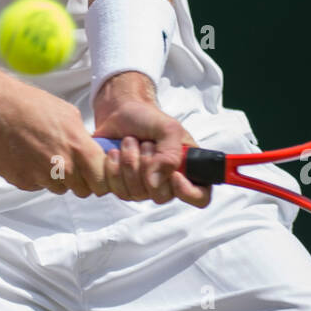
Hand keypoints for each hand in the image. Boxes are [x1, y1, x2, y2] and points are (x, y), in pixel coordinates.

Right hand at [0, 70, 111, 198]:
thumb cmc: (31, 105)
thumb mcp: (68, 113)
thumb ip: (83, 137)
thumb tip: (93, 152)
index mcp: (78, 146)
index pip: (102, 178)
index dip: (100, 176)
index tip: (94, 172)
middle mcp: (62, 166)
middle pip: (83, 190)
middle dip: (80, 181)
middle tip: (69, 165)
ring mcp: (41, 176)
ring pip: (59, 189)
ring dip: (56, 178)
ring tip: (43, 155)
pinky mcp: (23, 182)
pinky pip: (37, 186)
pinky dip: (35, 176)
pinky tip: (27, 156)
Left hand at [94, 73, 210, 207]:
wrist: (119, 112)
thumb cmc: (147, 119)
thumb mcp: (168, 128)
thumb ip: (170, 154)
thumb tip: (155, 182)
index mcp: (186, 170)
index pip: (200, 198)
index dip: (188, 192)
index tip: (175, 175)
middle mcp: (165, 184)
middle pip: (160, 196)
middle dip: (148, 166)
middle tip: (146, 144)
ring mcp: (141, 188)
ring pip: (132, 193)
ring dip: (128, 162)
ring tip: (129, 142)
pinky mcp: (118, 186)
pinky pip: (111, 189)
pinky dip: (109, 166)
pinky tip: (114, 152)